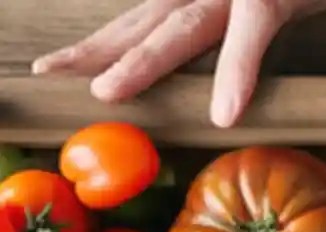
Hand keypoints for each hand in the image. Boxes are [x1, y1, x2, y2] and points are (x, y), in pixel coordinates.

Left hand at [30, 0, 325, 127]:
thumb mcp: (258, 9)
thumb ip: (234, 34)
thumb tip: (214, 84)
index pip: (140, 21)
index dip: (98, 44)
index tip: (55, 67)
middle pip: (145, 21)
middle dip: (97, 50)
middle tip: (51, 72)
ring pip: (185, 25)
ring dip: (147, 62)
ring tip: (111, 93)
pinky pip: (254, 34)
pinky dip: (237, 73)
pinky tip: (224, 112)